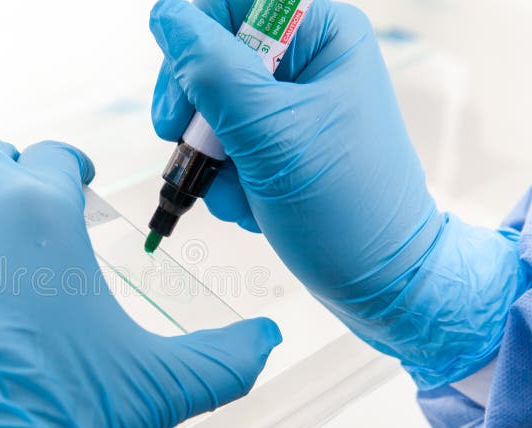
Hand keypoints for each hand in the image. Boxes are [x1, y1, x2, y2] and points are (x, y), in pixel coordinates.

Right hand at [150, 0, 526, 388]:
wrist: (381, 282)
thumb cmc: (345, 209)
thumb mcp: (271, 136)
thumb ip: (211, 72)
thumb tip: (165, 16)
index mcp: (322, 36)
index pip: (228, 8)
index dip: (192, 54)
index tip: (178, 113)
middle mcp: (307, 63)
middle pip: (212, 60)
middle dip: (199, 120)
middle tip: (196, 157)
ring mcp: (292, 109)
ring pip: (211, 111)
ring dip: (212, 162)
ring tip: (243, 197)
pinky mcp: (280, 146)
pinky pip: (226, 147)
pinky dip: (227, 183)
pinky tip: (253, 207)